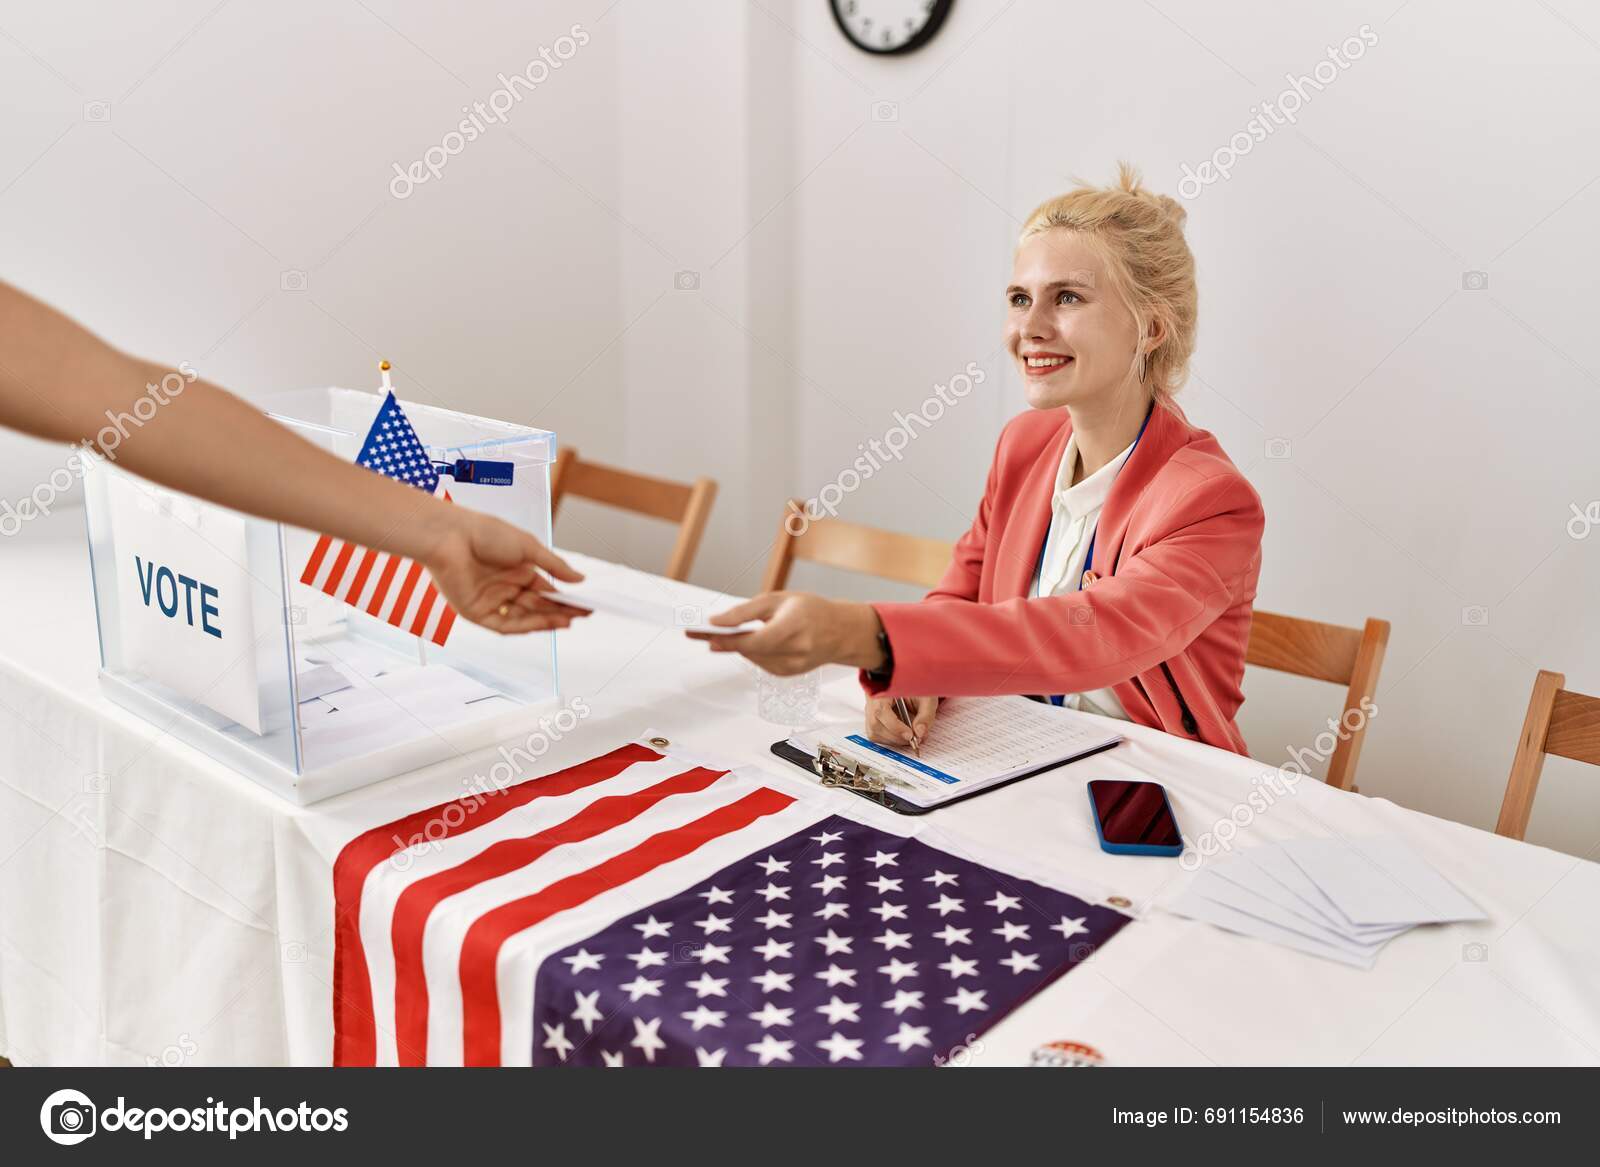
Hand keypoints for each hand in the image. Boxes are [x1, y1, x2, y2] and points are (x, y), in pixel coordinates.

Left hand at [419, 508, 589, 634]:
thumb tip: (580, 579)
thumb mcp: (529, 548)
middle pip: (538, 606)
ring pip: (524, 618)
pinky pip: (505, 625)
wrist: (451, 536)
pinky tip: (543, 623)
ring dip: (546, 621)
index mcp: (517, 570)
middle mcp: (505, 587)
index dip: (565, 599)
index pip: (546, 590)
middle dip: (560, 612)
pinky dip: (525, 626)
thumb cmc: (486, 533)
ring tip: (568, 621)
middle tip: (582, 615)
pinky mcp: (477, 613)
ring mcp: (491, 601)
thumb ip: (554, 566)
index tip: (585, 605)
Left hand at [685, 591, 885, 674]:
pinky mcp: (787, 674)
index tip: (704, 634)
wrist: (840, 631)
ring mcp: (792, 666)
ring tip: (730, 633)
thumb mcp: (778, 599)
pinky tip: (758, 641)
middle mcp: (795, 651)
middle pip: (749, 650)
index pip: (756, 639)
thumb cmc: (809, 610)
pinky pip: (759, 662)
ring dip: (740, 645)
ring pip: (751, 657)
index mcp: (795, 627)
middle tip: (700, 633)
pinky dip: (753, 652)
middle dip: (725, 641)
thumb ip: (746, 612)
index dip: (728, 639)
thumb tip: (717, 622)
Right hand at [865, 695, 938, 749]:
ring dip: (894, 740)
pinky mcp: (872, 720)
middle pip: (875, 724)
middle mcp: (871, 700)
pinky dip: (891, 739)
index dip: (895, 726)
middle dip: (896, 736)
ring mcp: (870, 710)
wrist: (911, 685)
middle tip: (914, 738)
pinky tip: (903, 734)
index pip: (881, 710)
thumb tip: (919, 733)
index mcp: (882, 689)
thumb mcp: (926, 698)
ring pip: (874, 732)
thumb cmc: (917, 688)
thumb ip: (925, 715)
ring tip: (911, 736)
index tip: (910, 734)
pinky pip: (876, 735)